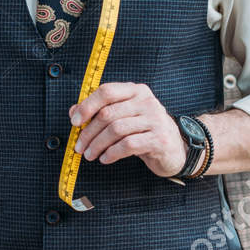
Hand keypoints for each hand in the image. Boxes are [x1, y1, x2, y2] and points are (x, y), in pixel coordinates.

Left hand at [68, 82, 188, 176]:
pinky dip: (112, 153)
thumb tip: (74, 111)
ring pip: (116, 130)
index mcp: (136, 91)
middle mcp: (147, 102)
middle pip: (108, 114)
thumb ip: (101, 111)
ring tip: (90, 155)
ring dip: (97, 145)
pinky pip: (128, 145)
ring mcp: (155, 120)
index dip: (87, 106)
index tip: (75, 122)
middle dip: (89, 132)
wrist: (176, 149)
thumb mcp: (125, 117)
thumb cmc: (145, 131)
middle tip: (79, 146)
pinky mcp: (158, 139)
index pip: (107, 91)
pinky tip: (105, 159)